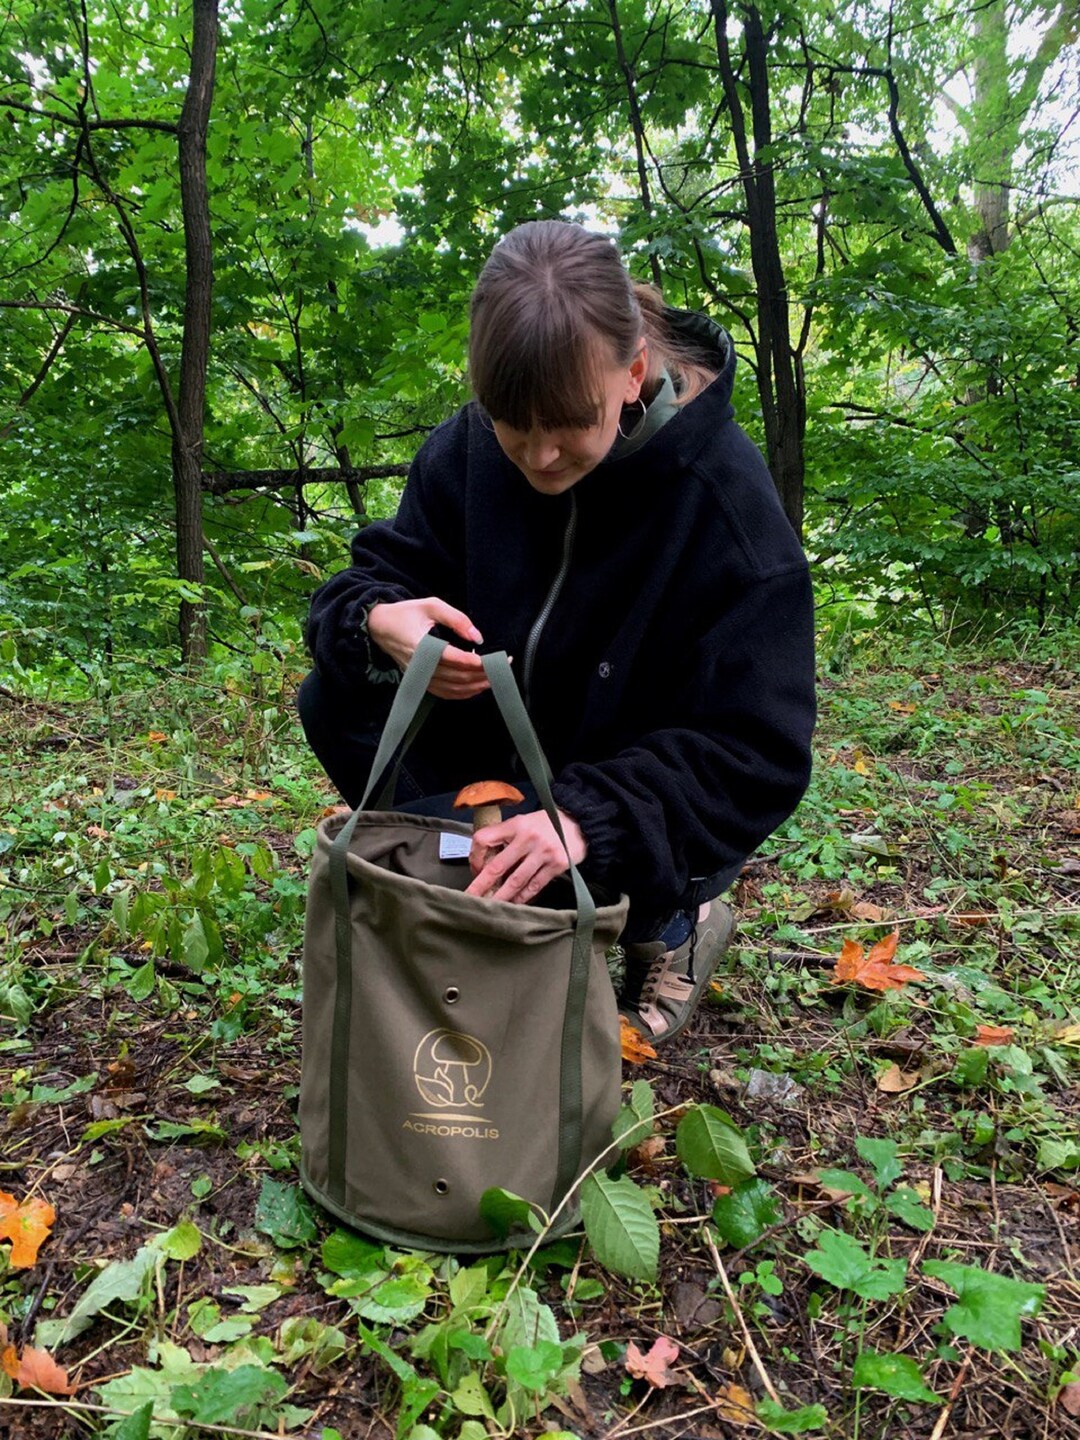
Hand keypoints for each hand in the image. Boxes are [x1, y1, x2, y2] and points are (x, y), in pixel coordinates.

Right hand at [367, 597, 488, 699]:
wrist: (379, 627)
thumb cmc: (405, 614)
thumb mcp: (431, 606)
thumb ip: (456, 618)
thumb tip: (477, 636)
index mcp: (421, 646)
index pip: (455, 659)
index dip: (478, 662)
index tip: (497, 659)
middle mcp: (420, 666)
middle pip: (458, 677)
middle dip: (483, 675)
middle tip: (502, 668)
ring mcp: (419, 677)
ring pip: (453, 689)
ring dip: (475, 687)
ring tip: (494, 679)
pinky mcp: (420, 681)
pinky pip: (444, 693)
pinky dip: (462, 693)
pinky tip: (475, 688)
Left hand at [465, 809, 586, 904]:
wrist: (579, 824)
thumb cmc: (546, 824)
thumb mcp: (523, 822)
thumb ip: (506, 837)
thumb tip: (485, 862)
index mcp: (515, 825)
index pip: (485, 839)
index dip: (476, 856)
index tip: (475, 869)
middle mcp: (528, 838)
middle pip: (497, 866)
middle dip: (481, 885)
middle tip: (470, 898)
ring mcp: (543, 852)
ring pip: (516, 880)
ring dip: (502, 896)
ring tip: (491, 906)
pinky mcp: (557, 865)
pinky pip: (535, 885)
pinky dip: (523, 896)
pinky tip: (515, 903)